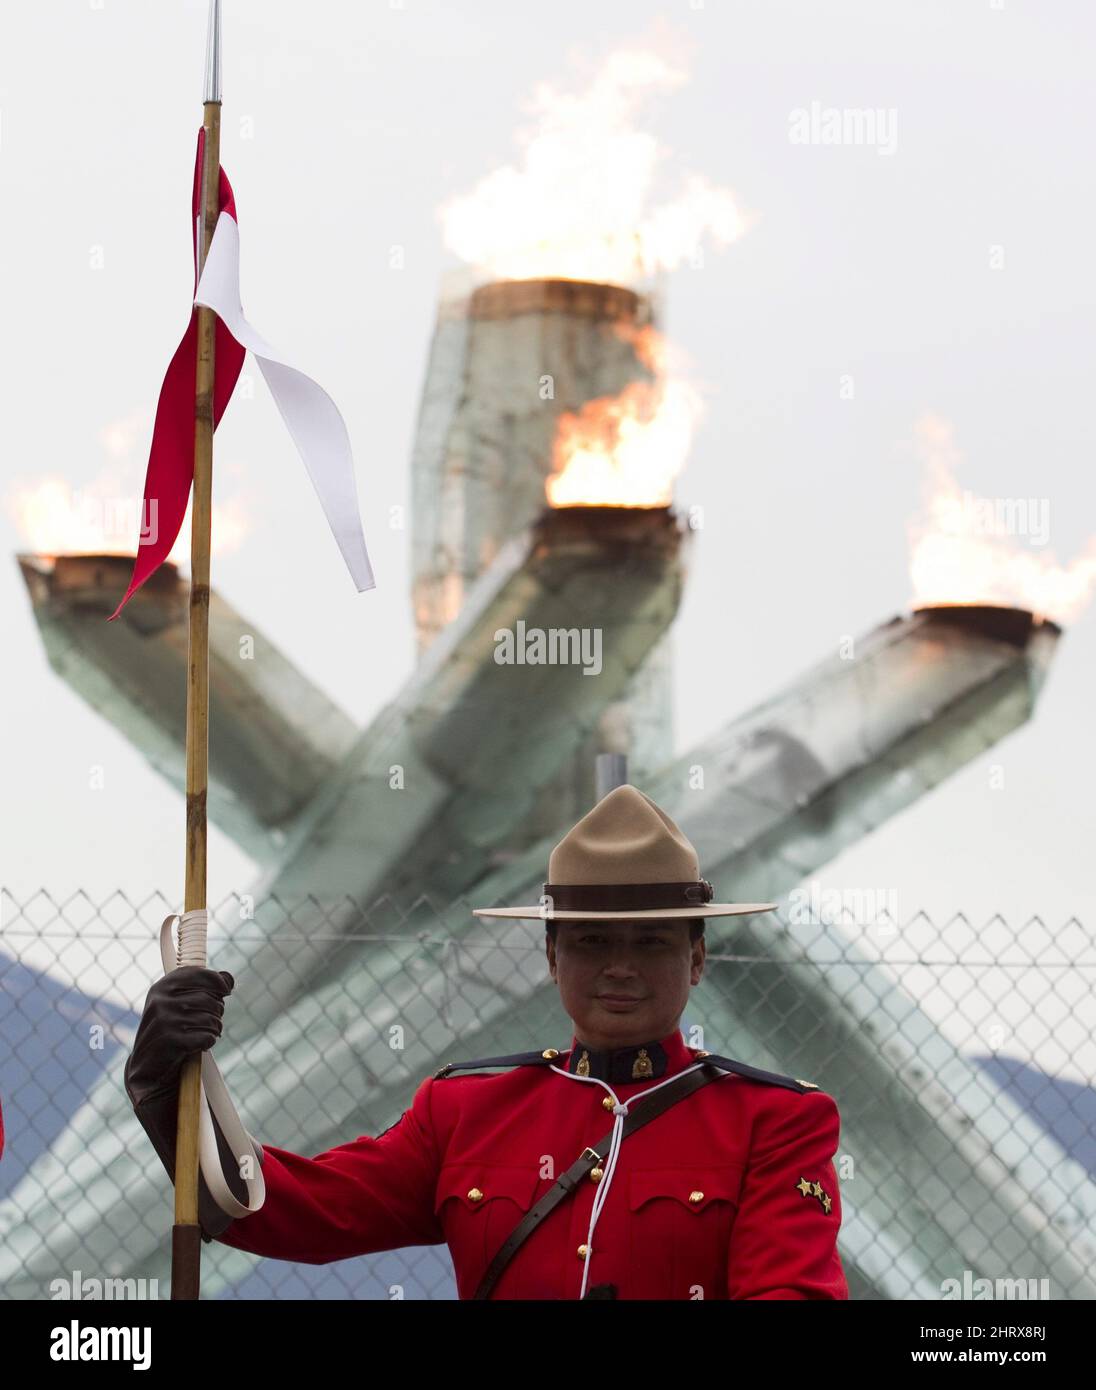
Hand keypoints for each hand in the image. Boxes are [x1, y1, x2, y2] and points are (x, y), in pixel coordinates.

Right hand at [125, 966, 233, 1105]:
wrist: (148, 1065)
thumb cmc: (170, 1030)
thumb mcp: (179, 1004)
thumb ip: (203, 988)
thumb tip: (229, 979)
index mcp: (162, 987)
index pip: (199, 974)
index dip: (218, 981)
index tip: (225, 990)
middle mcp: (162, 1001)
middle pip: (210, 1000)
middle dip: (216, 1012)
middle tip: (208, 1021)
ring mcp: (165, 1020)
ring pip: (211, 1019)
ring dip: (214, 1029)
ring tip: (203, 1033)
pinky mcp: (171, 1040)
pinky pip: (207, 1037)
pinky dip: (208, 1042)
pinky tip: (198, 1045)